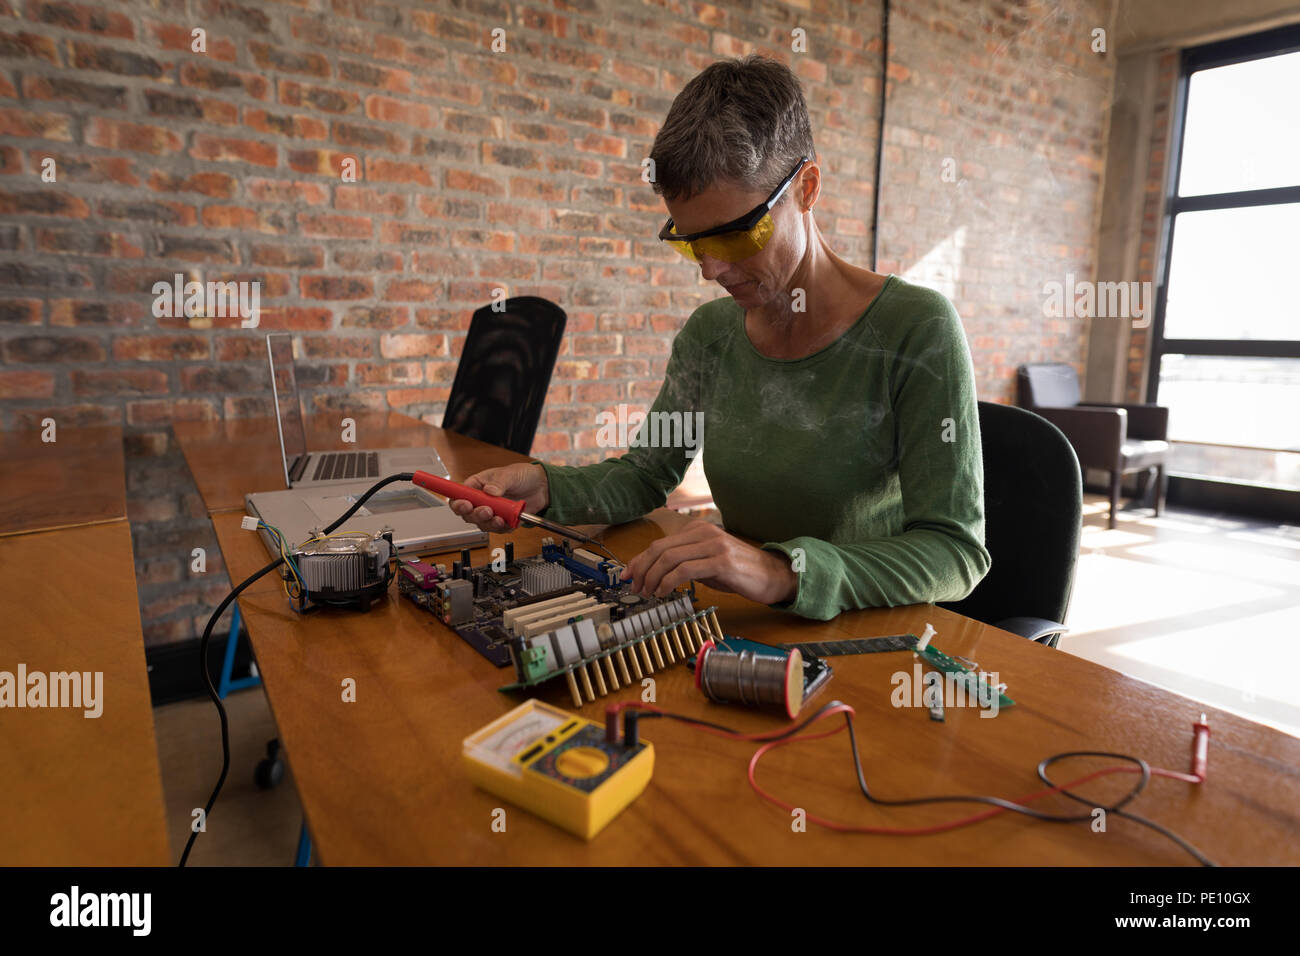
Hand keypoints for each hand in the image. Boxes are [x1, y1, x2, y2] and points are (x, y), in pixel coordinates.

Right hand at [447, 463, 549, 532]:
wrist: (541, 486)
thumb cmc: (522, 475)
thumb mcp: (510, 474)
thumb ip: (499, 482)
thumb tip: (490, 490)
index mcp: (477, 485)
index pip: (459, 496)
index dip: (459, 503)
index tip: (466, 505)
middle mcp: (482, 500)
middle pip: (467, 514)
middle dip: (476, 515)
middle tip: (487, 511)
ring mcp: (492, 512)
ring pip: (481, 524)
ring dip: (489, 523)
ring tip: (499, 518)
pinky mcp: (503, 521)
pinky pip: (498, 529)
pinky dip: (502, 527)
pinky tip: (508, 521)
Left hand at [619, 521, 798, 605]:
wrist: (771, 575)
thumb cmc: (738, 571)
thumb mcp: (705, 563)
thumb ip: (683, 563)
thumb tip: (653, 574)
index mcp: (698, 530)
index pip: (659, 543)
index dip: (639, 560)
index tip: (627, 576)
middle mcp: (704, 533)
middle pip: (660, 549)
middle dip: (642, 570)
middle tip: (636, 588)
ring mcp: (713, 545)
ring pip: (669, 558)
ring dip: (653, 578)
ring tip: (648, 593)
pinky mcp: (721, 561)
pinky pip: (685, 569)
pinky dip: (668, 582)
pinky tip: (664, 592)